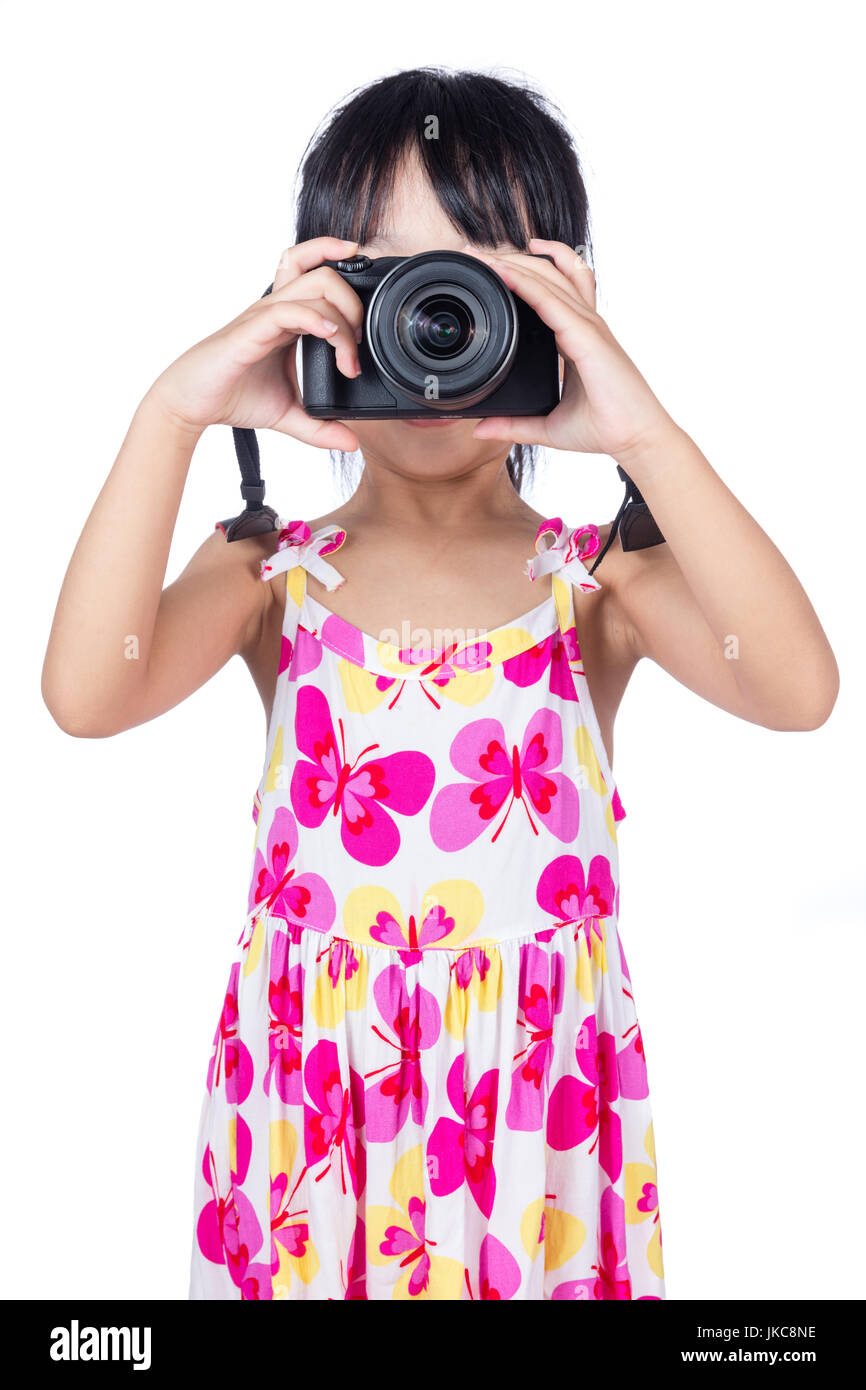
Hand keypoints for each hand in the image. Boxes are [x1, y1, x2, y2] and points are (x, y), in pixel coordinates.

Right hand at [145, 236, 363, 449]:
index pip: (317, 272)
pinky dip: (315, 319)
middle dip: (354, 302)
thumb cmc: (233, 395)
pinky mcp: (250, 331)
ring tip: (347, 355)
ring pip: (313, 287)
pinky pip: (287, 310)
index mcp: (288, 319)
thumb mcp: (288, 413)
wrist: (192, 402)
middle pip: (324, 274)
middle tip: (360, 344)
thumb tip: (352, 443)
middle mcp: (277, 310)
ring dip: (342, 317)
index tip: (371, 296)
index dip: (343, 266)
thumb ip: (320, 427)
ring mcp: (263, 316)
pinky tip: (329, 337)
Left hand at [462, 238, 675, 460]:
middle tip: (479, 254)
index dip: (523, 273)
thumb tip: (481, 430)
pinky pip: (551, 301)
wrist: (637, 439)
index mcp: (578, 337)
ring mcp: (589, 326)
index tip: (491, 267)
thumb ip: (515, 425)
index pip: (552, 290)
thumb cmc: (605, 428)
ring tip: (485, 256)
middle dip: (515, 258)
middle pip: (550, 274)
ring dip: (515, 264)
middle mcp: (586, 324)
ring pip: (550, 279)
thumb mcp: (549, 426)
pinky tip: (503, 274)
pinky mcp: (587, 336)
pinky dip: (525, 284)